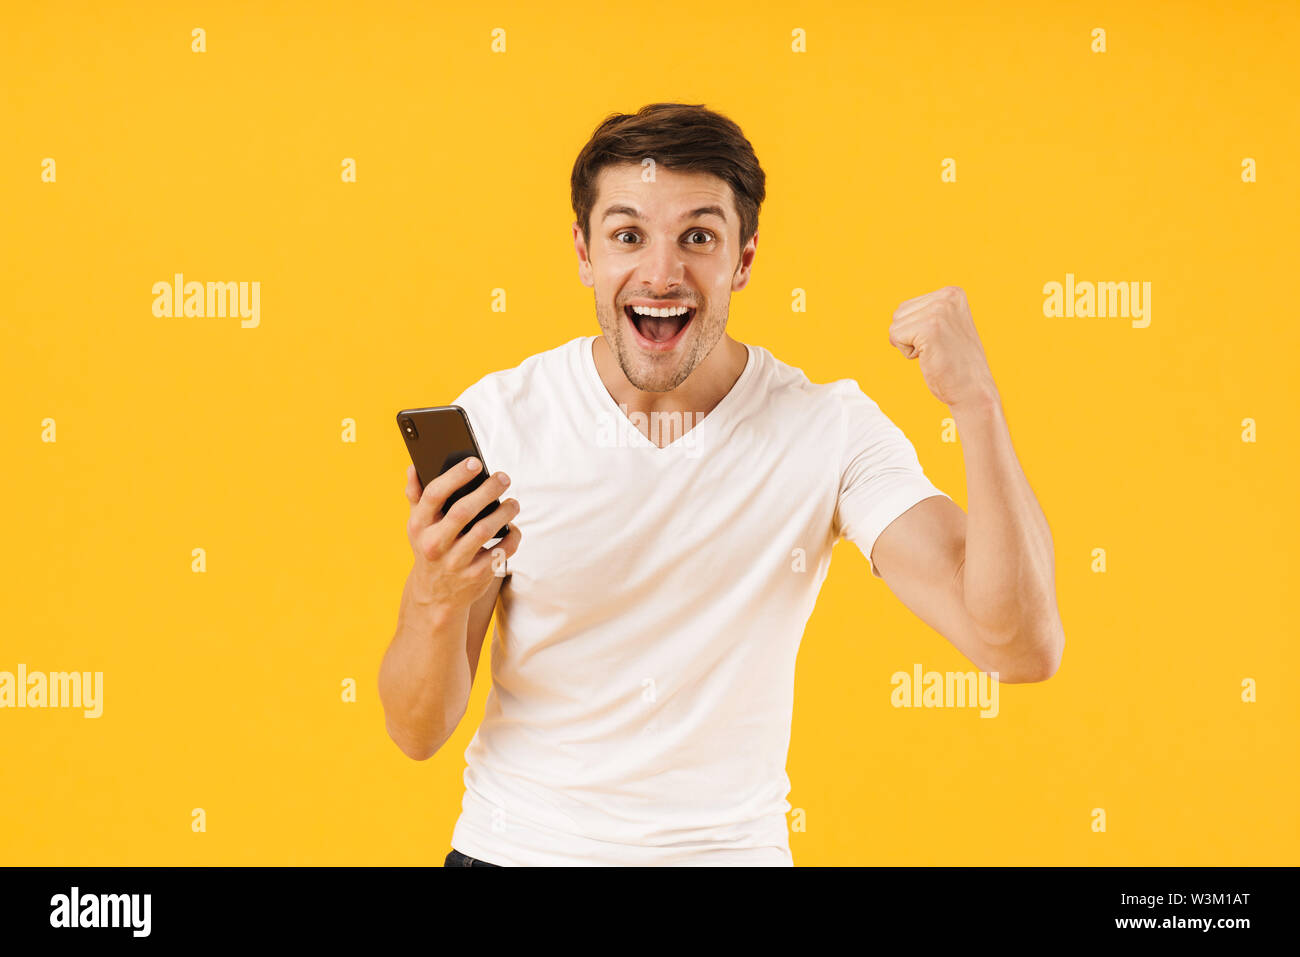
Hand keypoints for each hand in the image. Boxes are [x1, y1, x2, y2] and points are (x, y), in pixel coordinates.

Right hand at [403, 460, 520, 612]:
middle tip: (503, 477)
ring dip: (504, 512)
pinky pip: (501, 551)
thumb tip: (413, 467)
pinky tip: (513, 527)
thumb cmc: (430, 548)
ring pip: (484, 531)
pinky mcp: (476, 576)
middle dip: (487, 490)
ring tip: (513, 503)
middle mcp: (434, 544)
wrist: (435, 596)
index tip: (476, 462)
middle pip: (463, 511)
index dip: (455, 476)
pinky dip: (512, 537)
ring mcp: (455, 562)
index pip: (434, 494)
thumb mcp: (418, 526)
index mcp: (419, 525)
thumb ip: (416, 496)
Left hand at [889, 286, 997, 407]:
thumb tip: (898, 311)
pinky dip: (908, 353)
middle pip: (898, 314)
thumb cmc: (955, 363)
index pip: (907, 307)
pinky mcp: (930, 327)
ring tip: (936, 352)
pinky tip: (930, 357)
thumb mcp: (946, 326)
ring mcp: (939, 310)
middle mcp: (947, 296)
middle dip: (910, 336)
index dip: (915, 330)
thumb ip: (927, 313)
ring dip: (910, 345)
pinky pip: (895, 337)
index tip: (940, 340)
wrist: (973, 390)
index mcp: (952, 293)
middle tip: (938, 348)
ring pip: (895, 326)